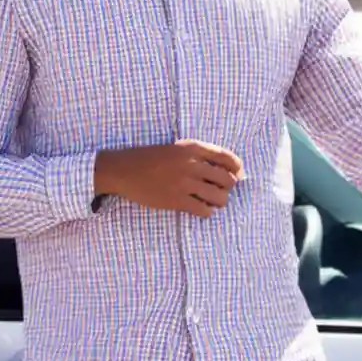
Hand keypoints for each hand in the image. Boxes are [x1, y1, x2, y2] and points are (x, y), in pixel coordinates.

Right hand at [94, 139, 243, 217]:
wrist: (124, 170)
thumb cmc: (150, 158)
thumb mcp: (176, 149)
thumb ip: (199, 156)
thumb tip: (227, 171)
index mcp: (192, 148)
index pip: (228, 158)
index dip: (237, 170)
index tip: (236, 177)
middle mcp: (191, 164)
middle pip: (227, 180)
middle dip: (228, 188)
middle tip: (219, 191)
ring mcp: (184, 183)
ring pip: (219, 198)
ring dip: (219, 202)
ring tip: (210, 201)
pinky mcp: (176, 200)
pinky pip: (204, 210)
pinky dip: (206, 212)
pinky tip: (200, 209)